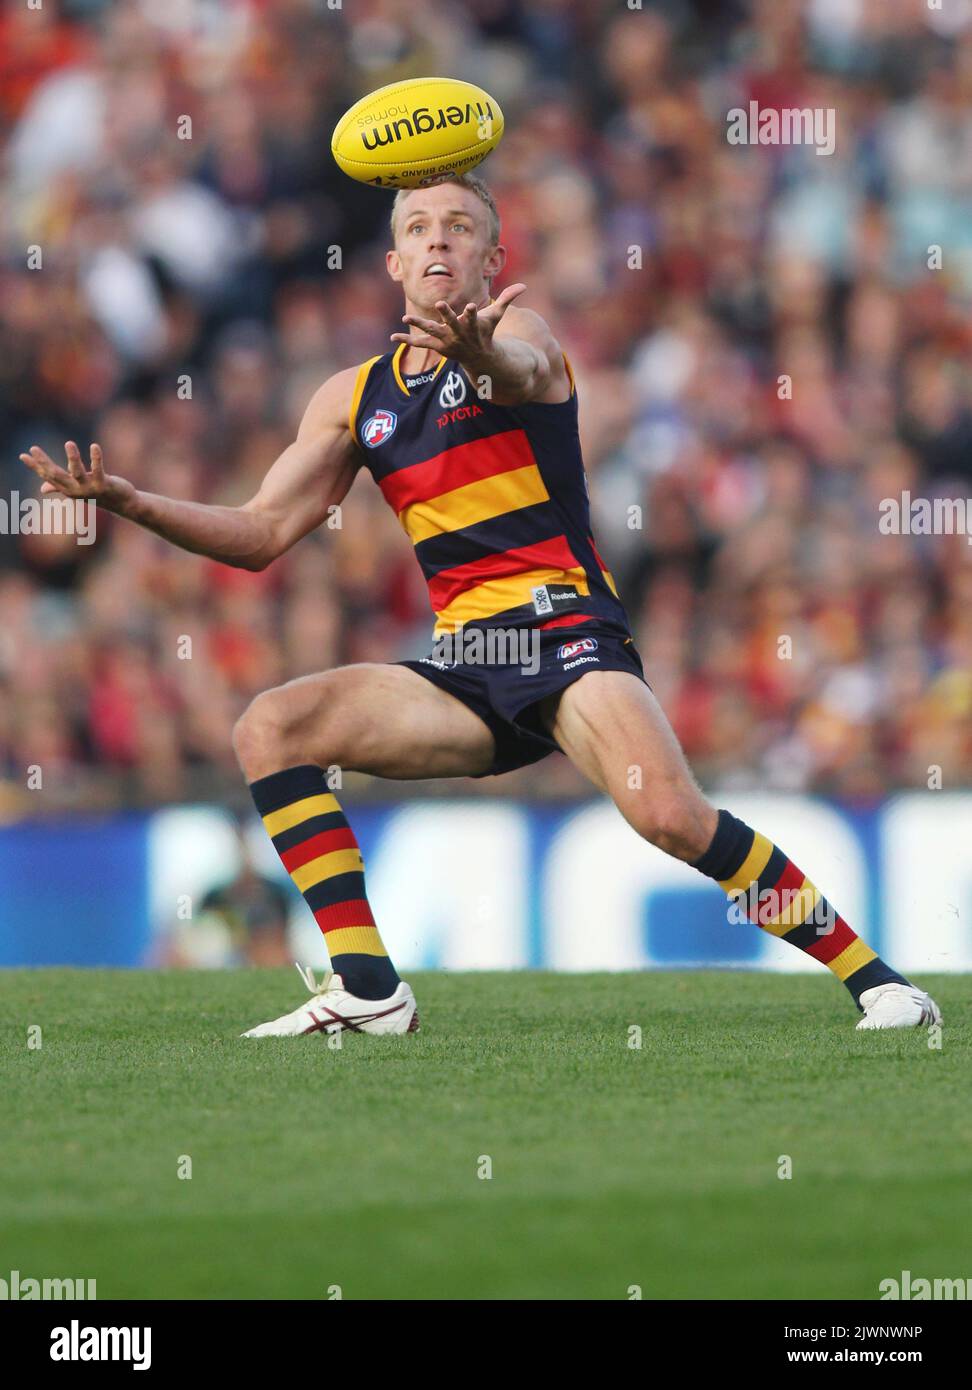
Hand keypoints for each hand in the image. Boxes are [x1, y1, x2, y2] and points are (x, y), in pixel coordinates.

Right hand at [19, 441, 134, 510]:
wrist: (122, 503)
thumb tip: (43, 488)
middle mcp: (76, 490)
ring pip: (77, 472)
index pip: (48, 475)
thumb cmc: (98, 493)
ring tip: (69, 443)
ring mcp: (89, 488)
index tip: (23, 455)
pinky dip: (96, 458)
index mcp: (67, 489)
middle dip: (44, 462)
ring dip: (73, 458)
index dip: (35, 466)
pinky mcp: (104, 484)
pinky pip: (98, 470)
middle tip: (34, 448)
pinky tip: (94, 446)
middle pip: (57, 475)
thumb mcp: (78, 489)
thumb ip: (60, 486)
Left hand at [390, 282, 526, 363]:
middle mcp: (458, 335)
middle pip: (452, 324)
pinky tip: (393, 338)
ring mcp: (447, 342)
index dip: (472, 314)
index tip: (470, 307)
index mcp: (472, 327)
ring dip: (419, 325)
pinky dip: (407, 340)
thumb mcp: (497, 317)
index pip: (473, 318)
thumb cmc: (486, 333)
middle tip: (440, 303)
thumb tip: (524, 287)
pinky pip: (420, 343)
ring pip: (432, 332)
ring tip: (406, 318)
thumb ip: (507, 300)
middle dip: (447, 315)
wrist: (479, 359)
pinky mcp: (437, 346)